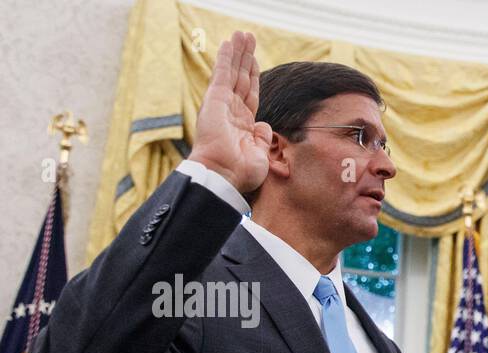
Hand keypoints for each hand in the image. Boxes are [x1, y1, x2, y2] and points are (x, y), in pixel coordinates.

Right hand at [189, 31, 272, 193]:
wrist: (223, 175)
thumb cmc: (240, 173)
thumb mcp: (259, 155)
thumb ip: (262, 138)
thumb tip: (264, 125)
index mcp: (241, 125)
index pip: (249, 95)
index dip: (253, 77)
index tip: (254, 61)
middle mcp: (230, 112)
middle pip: (241, 79)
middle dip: (245, 58)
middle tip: (248, 39)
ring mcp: (222, 105)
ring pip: (232, 72)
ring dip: (237, 52)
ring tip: (242, 34)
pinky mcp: (215, 100)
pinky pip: (222, 74)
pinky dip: (225, 58)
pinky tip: (229, 43)